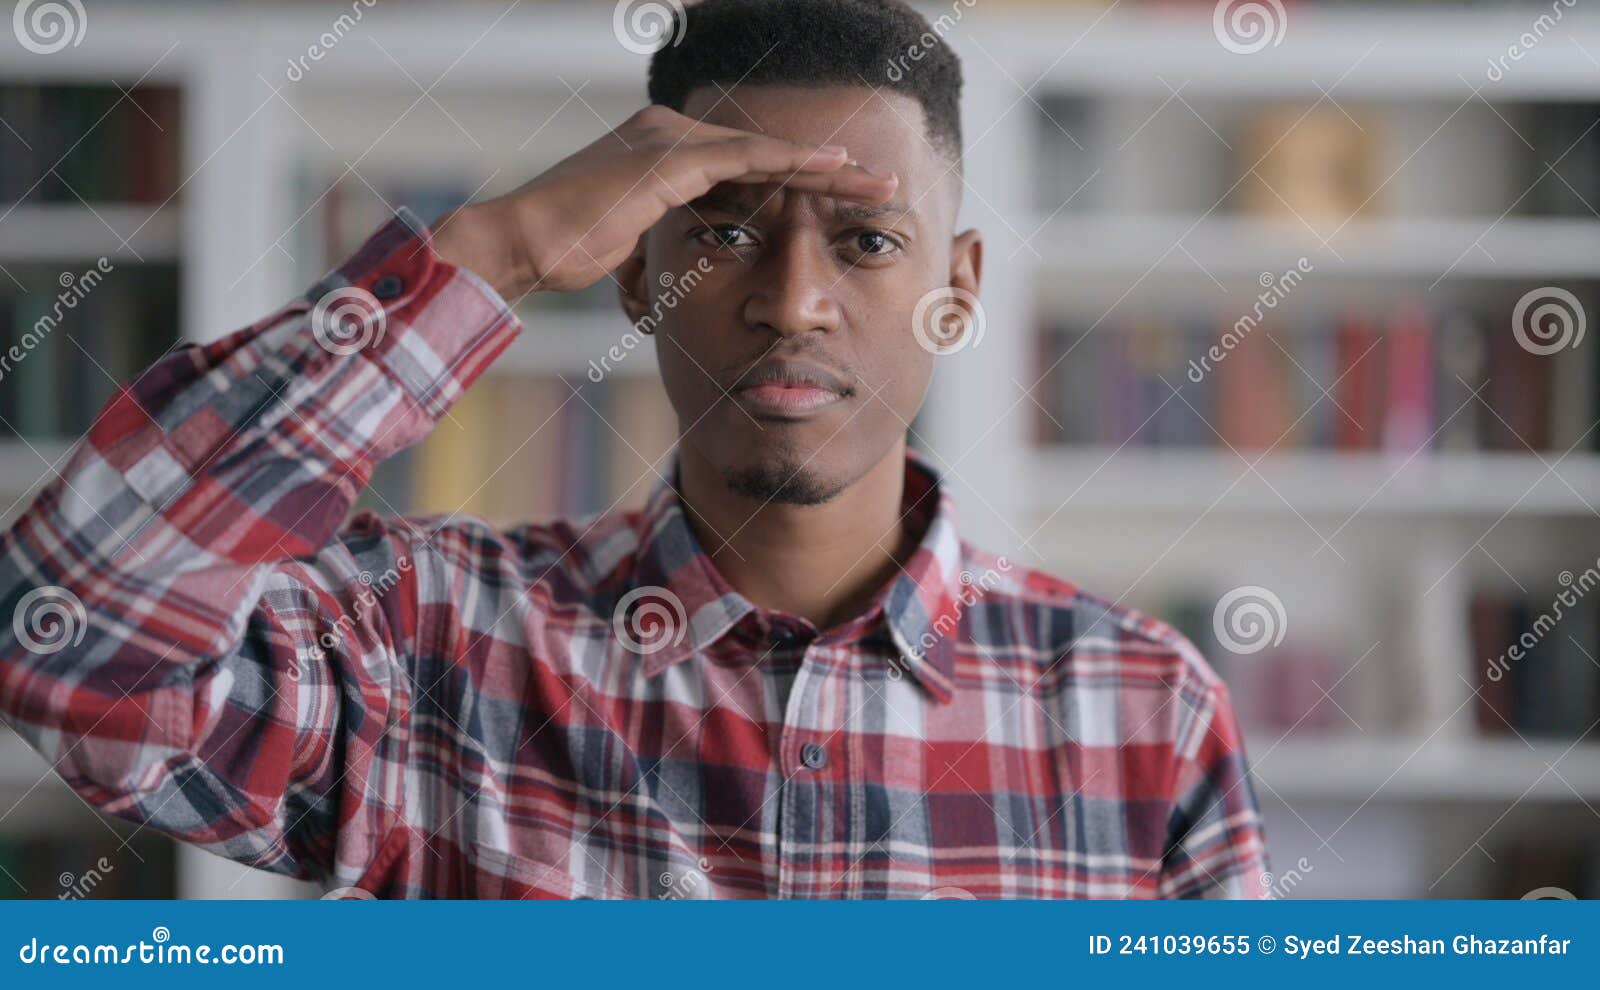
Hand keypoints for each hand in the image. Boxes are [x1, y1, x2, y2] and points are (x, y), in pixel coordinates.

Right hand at [428, 104, 897, 299]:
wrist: (520, 242)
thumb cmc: (560, 252)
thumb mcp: (624, 241)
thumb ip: (659, 234)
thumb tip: (678, 261)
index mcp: (660, 150)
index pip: (746, 166)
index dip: (797, 184)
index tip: (842, 203)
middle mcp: (669, 133)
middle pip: (766, 155)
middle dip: (828, 173)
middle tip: (881, 185)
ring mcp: (671, 140)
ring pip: (768, 154)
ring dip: (829, 170)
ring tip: (879, 183)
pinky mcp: (671, 158)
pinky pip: (748, 159)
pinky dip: (796, 164)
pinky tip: (837, 169)